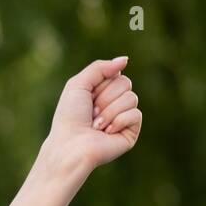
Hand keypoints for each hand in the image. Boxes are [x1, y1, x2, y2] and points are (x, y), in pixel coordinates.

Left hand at [44, 56, 141, 172]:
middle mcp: (115, 104)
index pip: (116, 74)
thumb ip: (100, 68)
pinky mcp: (131, 132)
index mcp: (103, 92)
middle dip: (105, 98)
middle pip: (126, 83)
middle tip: (91, 113)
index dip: (100, 84)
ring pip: (132, 98)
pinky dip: (119, 121)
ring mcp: (124, 118)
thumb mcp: (78, 84)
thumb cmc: (70, 117)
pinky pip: (136, 114)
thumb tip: (125, 60)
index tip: (87, 98)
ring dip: (109, 111)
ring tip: (96, 126)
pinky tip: (107, 132)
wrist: (70, 145)